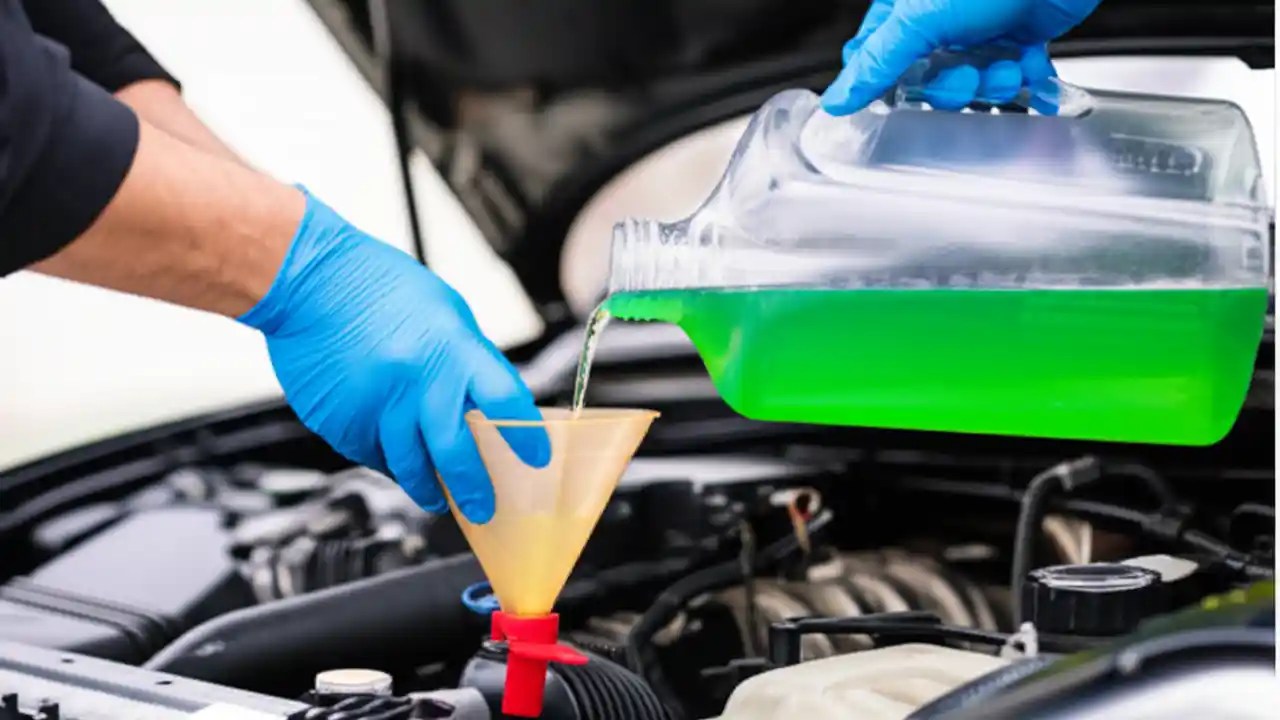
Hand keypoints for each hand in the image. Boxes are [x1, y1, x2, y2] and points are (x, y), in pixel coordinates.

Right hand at [239, 189, 548, 522]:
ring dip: (427, 488)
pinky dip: (386, 460)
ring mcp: (376, 406)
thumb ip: (466, 360)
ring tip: (438, 500)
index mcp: (453, 349)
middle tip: (484, 508)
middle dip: (473, 488)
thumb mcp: (444, 312)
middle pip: (454, 452)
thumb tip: (486, 404)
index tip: (538, 459)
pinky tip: (394, 459)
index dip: (525, 435)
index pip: (504, 401)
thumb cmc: (380, 287)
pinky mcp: (341, 422)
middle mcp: (416, 382)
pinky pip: (372, 455)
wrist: (307, 278)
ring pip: (408, 465)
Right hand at [821, 0, 1101, 114]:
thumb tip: (836, 101)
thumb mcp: (919, 19)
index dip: (893, 85)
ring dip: (993, 84)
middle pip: (930, 80)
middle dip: (953, 88)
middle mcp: (940, 19)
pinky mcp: (1020, 33)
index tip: (910, 94)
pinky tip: (1031, 72)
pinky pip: (1015, 72)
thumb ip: (877, 64)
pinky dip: (1025, 80)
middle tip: (967, 79)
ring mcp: (981, 27)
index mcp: (904, 10)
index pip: (879, 60)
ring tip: (1008, 69)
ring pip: (974, 80)